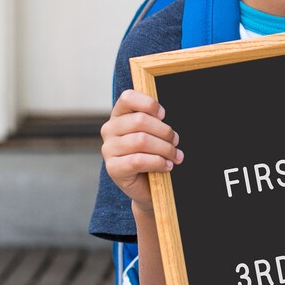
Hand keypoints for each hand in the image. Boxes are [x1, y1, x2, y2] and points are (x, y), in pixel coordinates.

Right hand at [100, 89, 183, 210]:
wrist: (147, 186)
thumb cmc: (151, 154)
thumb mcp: (153, 133)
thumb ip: (153, 120)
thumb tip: (161, 115)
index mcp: (118, 115)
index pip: (128, 97)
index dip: (148, 103)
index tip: (163, 114)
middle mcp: (109, 129)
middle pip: (140, 120)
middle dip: (164, 131)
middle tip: (175, 141)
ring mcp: (108, 149)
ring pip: (142, 140)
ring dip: (165, 149)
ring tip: (175, 156)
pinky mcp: (113, 168)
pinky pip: (139, 160)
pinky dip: (158, 162)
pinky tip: (167, 166)